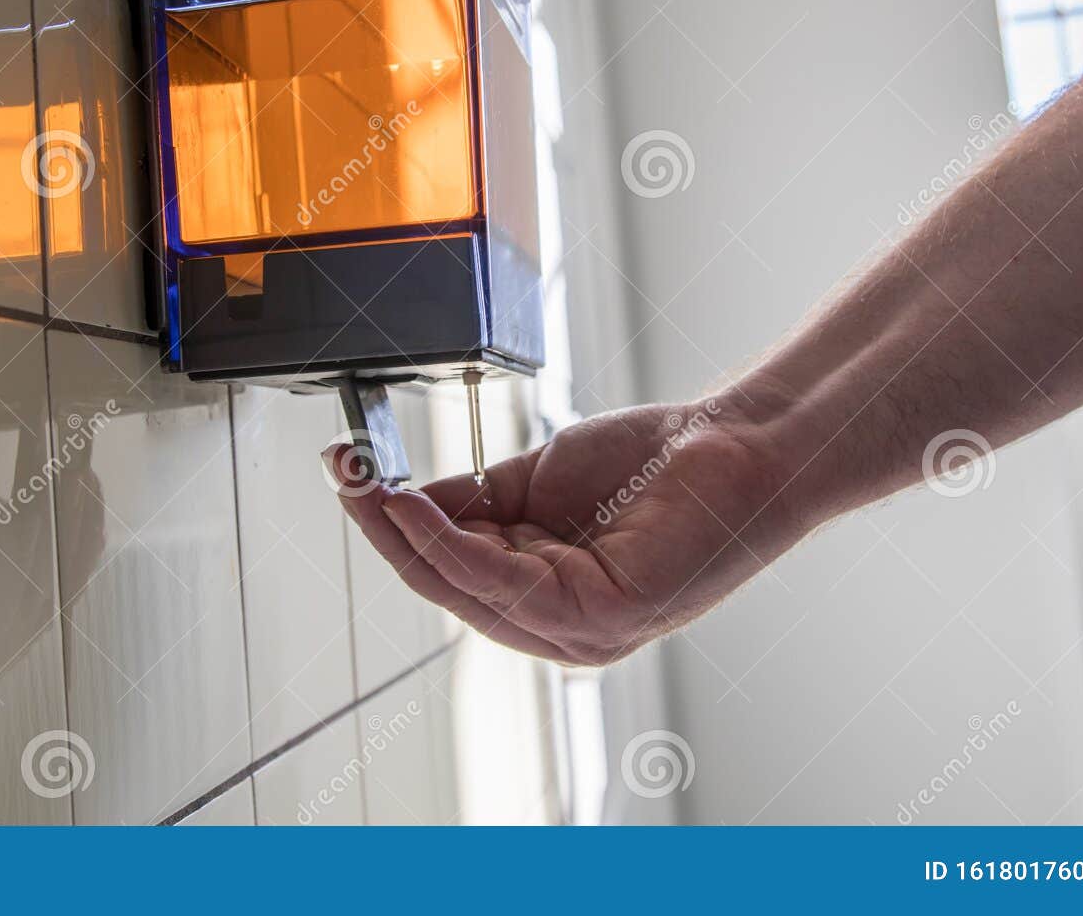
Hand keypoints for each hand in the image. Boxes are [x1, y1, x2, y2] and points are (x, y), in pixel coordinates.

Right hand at [327, 396, 800, 664]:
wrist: (739, 449)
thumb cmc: (656, 466)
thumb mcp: (539, 479)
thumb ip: (473, 498)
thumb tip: (402, 496)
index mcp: (540, 595)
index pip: (448, 572)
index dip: (392, 525)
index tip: (352, 472)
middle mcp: (555, 628)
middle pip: (444, 586)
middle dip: (384, 528)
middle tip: (343, 472)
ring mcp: (578, 633)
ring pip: (463, 591)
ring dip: (403, 534)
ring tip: (365, 481)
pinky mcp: (599, 620)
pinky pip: (502, 585)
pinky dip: (449, 545)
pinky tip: (413, 506)